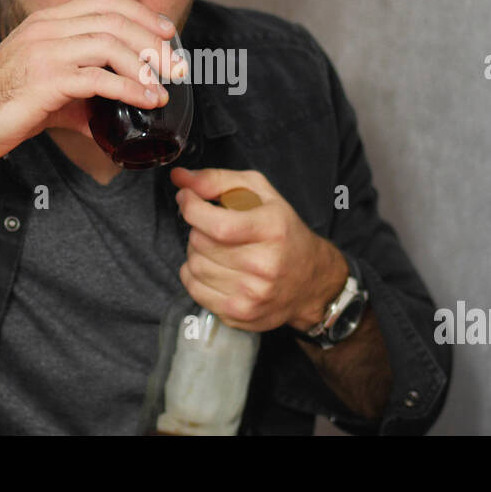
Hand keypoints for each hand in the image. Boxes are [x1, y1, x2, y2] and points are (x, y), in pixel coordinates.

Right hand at [0, 0, 179, 164]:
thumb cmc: (3, 105)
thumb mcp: (49, 91)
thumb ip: (84, 95)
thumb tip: (116, 114)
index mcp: (47, 21)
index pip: (103, 1)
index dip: (140, 12)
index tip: (166, 32)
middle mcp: (46, 28)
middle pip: (113, 19)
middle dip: (152, 40)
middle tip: (177, 65)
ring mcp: (44, 51)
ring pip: (109, 43)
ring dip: (144, 64)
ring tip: (163, 86)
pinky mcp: (44, 80)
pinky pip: (97, 78)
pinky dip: (128, 89)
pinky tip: (145, 101)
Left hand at [169, 167, 348, 332]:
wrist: (311, 281)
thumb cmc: (283, 231)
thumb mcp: (260, 193)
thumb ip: (217, 180)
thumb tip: (179, 177)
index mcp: (272, 229)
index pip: (218, 225)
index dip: (192, 208)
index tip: (186, 198)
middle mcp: (265, 265)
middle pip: (201, 243)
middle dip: (197, 228)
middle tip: (211, 226)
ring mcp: (252, 294)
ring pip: (194, 266)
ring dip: (196, 252)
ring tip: (216, 248)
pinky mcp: (240, 314)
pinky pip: (194, 289)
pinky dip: (194, 275)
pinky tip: (213, 267)